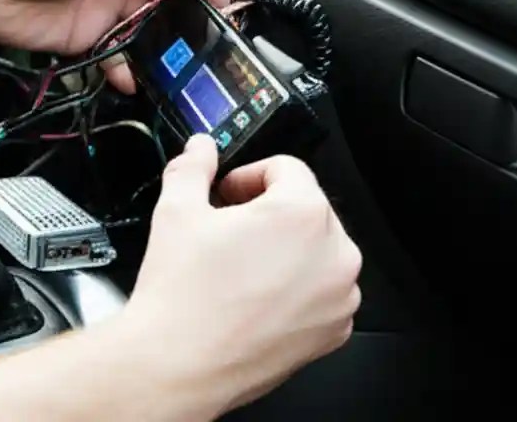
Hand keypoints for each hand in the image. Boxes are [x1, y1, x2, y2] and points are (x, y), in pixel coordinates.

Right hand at [121, 136, 362, 417]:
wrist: (177, 368)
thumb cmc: (181, 297)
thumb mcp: (177, 211)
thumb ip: (194, 168)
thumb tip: (201, 149)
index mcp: (303, 213)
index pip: (286, 169)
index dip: (247, 177)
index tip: (226, 194)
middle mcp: (335, 253)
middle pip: (304, 210)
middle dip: (266, 215)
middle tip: (227, 232)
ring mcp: (339, 297)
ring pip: (315, 252)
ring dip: (283, 252)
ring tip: (239, 270)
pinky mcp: (334, 332)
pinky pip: (321, 294)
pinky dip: (295, 291)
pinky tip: (255, 299)